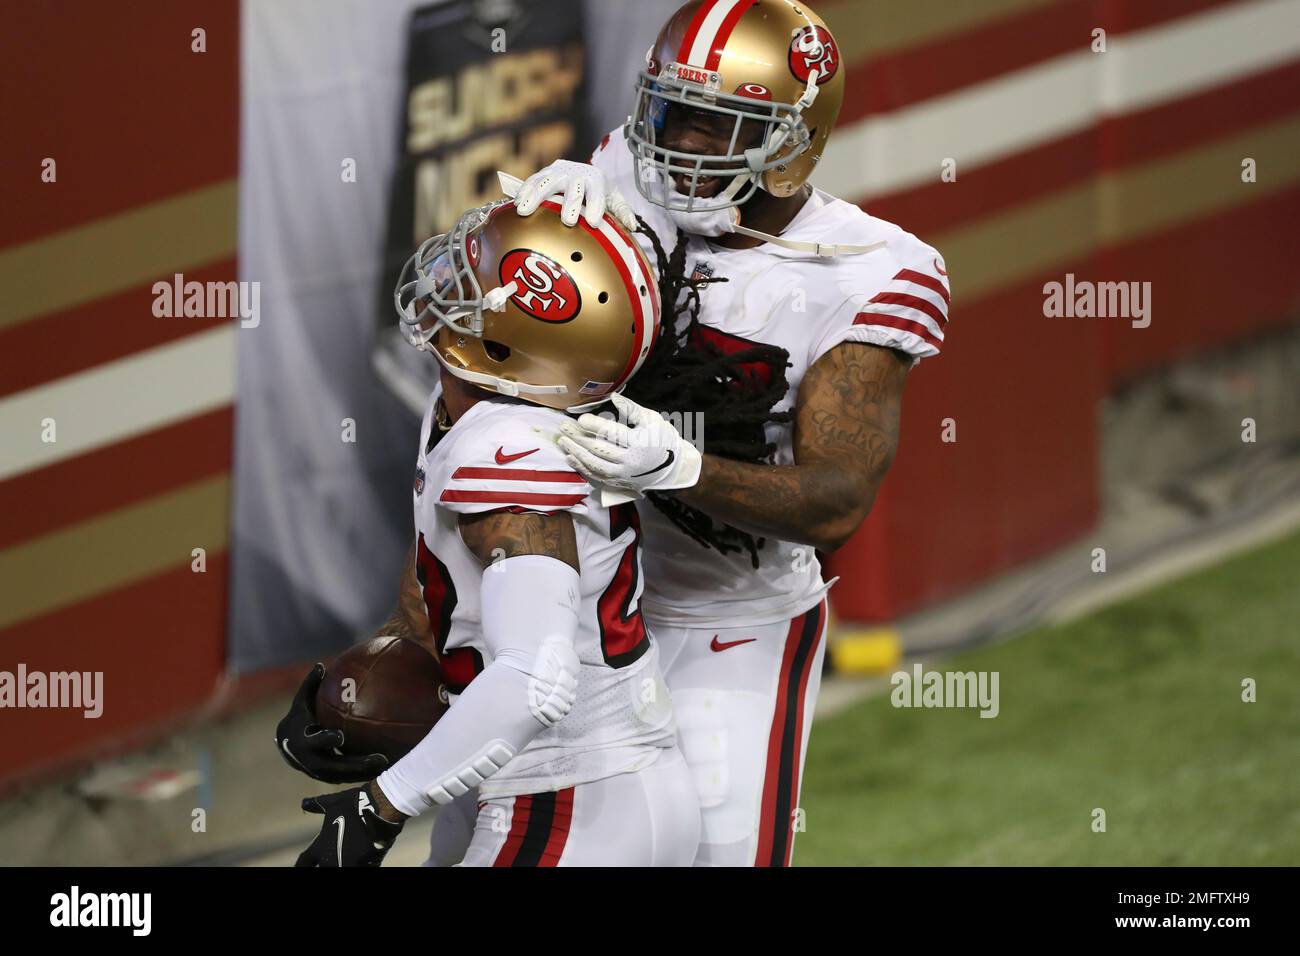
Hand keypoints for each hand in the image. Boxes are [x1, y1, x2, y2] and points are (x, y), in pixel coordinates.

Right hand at [275, 664, 388, 783]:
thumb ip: (310, 684)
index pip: (315, 742)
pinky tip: (385, 768)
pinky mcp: (330, 778)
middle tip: (379, 758)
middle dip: (357, 764)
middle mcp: (311, 761)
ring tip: (389, 764)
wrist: (288, 745)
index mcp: (303, 741)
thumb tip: (321, 665)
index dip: (326, 740)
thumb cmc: (299, 717)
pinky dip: (364, 774)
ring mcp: (320, 773)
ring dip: (366, 772)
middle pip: (336, 766)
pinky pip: (349, 777)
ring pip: (346, 775)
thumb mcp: (301, 702)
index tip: (340, 735)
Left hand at [295, 785, 404, 867]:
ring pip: (341, 868)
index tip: (308, 864)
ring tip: (350, 857)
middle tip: (333, 857)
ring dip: (343, 862)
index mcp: (319, 847)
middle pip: (323, 868)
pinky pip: (362, 867)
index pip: (303, 863)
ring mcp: (348, 864)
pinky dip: (362, 863)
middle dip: (326, 863)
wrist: (377, 809)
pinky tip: (366, 859)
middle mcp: (330, 860)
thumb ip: (317, 805)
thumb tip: (304, 803)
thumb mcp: (332, 803)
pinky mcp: (365, 864)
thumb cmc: (353, 805)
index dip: (303, 865)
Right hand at [514, 160, 636, 229]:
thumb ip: (622, 212)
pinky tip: (514, 204)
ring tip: (524, 211)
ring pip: (547, 182)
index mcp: (597, 179)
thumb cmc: (600, 192)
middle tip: (568, 220)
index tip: (594, 222)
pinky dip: (523, 192)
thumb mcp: (614, 199)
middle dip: (571, 203)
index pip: (598, 192)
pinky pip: (532, 181)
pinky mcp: (544, 173)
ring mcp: (558, 171)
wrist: (585, 173)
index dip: (597, 206)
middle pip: (574, 187)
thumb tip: (632, 227)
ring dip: (535, 196)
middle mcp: (577, 173)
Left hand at [556, 393, 701, 499]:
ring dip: (576, 452)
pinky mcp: (619, 482)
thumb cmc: (663, 439)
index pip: (613, 433)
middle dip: (579, 437)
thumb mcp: (652, 420)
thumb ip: (632, 409)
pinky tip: (570, 458)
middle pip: (599, 448)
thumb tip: (613, 397)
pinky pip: (597, 476)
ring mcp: (624, 474)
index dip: (595, 425)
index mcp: (640, 442)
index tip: (581, 419)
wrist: (674, 469)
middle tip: (563, 427)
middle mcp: (630, 460)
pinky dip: (582, 467)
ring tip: (563, 441)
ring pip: (595, 464)